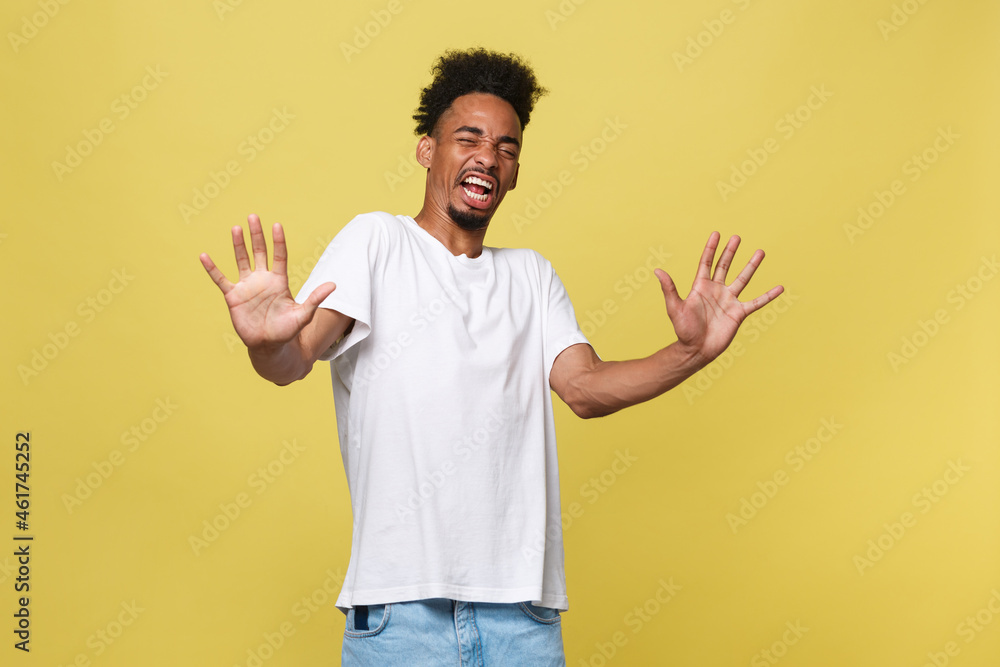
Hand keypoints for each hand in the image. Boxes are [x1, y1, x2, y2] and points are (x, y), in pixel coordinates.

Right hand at [199, 214, 335, 349]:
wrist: (268, 346)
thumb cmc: (287, 330)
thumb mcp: (303, 314)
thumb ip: (315, 298)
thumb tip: (334, 285)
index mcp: (279, 281)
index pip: (279, 256)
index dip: (278, 241)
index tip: (277, 225)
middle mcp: (262, 280)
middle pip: (259, 252)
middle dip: (257, 235)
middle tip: (253, 217)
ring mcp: (247, 287)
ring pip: (241, 260)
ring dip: (238, 245)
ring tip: (236, 228)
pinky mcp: (233, 296)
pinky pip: (220, 280)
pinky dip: (212, 269)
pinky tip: (204, 256)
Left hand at [654, 232, 783, 365]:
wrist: (696, 350)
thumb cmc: (683, 330)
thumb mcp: (675, 308)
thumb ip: (669, 289)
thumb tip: (657, 270)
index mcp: (700, 287)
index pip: (706, 263)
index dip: (711, 249)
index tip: (717, 234)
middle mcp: (716, 290)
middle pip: (724, 266)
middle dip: (730, 252)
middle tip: (736, 237)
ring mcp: (728, 301)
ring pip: (743, 279)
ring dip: (751, 266)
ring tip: (760, 252)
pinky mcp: (739, 313)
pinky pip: (756, 302)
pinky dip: (768, 296)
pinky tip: (780, 288)